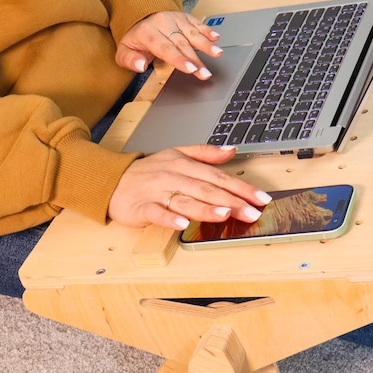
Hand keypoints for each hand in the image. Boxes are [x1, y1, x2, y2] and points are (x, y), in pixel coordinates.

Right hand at [108, 144, 271, 229]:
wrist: (112, 180)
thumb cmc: (148, 171)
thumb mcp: (176, 154)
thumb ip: (205, 153)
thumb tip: (231, 150)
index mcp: (184, 164)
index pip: (218, 176)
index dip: (241, 187)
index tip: (260, 198)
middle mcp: (173, 176)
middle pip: (206, 189)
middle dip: (231, 201)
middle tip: (251, 212)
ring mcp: (157, 192)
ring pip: (185, 200)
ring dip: (206, 208)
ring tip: (225, 214)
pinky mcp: (142, 207)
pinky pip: (157, 212)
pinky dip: (170, 218)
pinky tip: (182, 223)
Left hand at [115, 11, 222, 79]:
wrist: (140, 18)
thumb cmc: (135, 39)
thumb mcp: (124, 51)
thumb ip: (129, 60)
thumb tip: (140, 65)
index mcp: (148, 32)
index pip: (165, 48)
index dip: (178, 59)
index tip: (190, 69)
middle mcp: (163, 23)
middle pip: (182, 44)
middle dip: (195, 59)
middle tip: (205, 73)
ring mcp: (175, 19)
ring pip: (192, 33)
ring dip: (206, 45)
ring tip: (217, 54)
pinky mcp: (184, 17)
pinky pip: (197, 23)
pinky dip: (207, 30)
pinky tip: (216, 37)